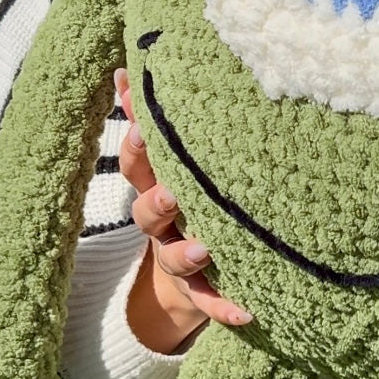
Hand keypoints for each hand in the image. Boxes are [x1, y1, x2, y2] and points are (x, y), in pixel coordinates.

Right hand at [116, 70, 250, 353]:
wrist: (193, 277)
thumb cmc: (192, 200)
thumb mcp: (177, 162)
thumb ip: (161, 120)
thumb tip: (132, 66)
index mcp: (156, 185)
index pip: (138, 161)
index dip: (137, 144)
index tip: (142, 124)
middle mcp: (162, 223)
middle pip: (147, 210)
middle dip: (157, 200)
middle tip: (173, 191)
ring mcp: (178, 258)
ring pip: (175, 256)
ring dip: (187, 251)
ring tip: (206, 247)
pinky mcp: (199, 292)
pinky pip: (209, 302)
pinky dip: (224, 307)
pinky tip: (246, 311)